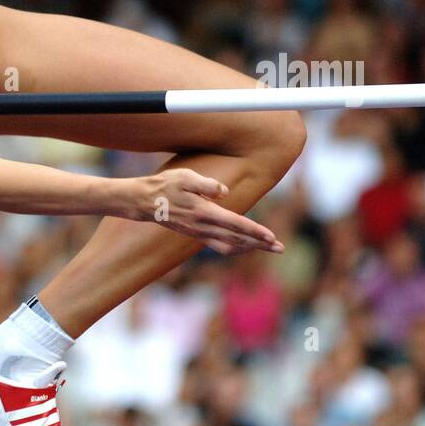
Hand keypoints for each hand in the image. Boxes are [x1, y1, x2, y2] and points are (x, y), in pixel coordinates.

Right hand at [123, 168, 282, 255]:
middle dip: (260, 244)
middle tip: (281, 248)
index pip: (235, 224)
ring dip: (251, 247)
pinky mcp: (196, 234)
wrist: (144, 202)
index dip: (255, 231)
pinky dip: (236, 247)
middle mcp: (203, 227)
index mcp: (204, 212)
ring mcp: (199, 233)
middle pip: (237, 238)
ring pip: (230, 245)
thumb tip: (225, 191)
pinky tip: (245, 246)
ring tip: (268, 248)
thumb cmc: (165, 185)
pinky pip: (219, 245)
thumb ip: (206, 184)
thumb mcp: (184, 177)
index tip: (272, 237)